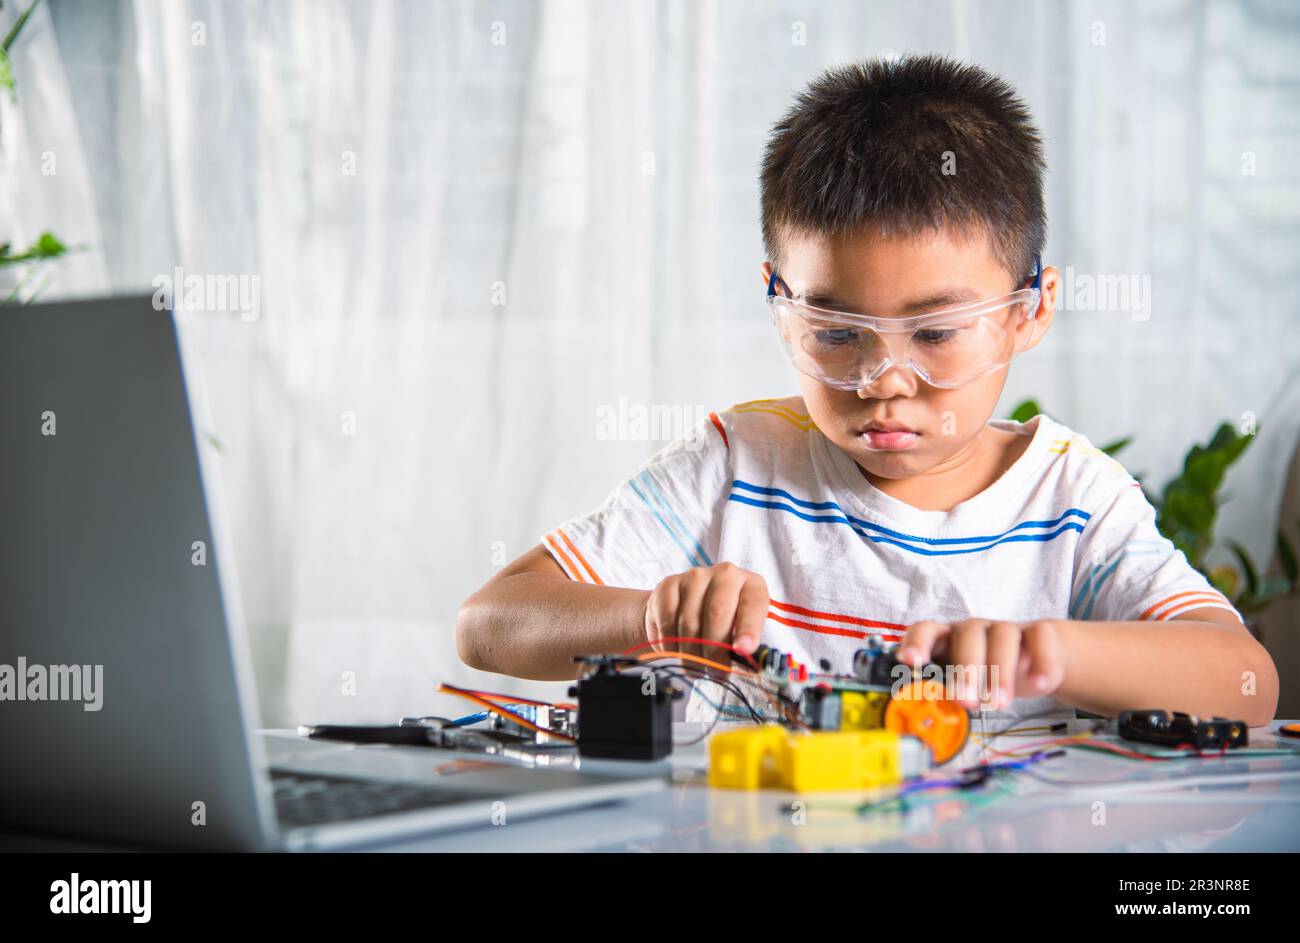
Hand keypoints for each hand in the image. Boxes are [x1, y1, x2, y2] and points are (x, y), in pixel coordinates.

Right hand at [642, 563, 767, 662]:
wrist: (684, 608)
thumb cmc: (721, 623)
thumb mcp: (739, 631)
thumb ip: (743, 644)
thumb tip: (742, 662)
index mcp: (751, 584)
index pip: (754, 603)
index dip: (749, 628)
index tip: (743, 650)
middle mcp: (725, 574)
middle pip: (718, 613)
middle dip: (715, 650)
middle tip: (715, 672)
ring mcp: (695, 577)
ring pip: (690, 622)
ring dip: (692, 653)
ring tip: (696, 668)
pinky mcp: (669, 585)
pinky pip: (668, 621)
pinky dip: (672, 644)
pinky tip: (677, 653)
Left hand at [894, 618, 1068, 709]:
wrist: (1035, 658)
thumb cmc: (987, 673)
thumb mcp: (964, 684)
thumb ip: (946, 695)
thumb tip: (924, 718)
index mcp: (947, 638)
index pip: (926, 630)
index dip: (916, 643)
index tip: (909, 661)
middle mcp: (973, 629)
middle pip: (967, 635)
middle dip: (965, 669)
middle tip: (965, 701)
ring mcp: (1005, 627)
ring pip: (1002, 636)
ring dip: (1000, 672)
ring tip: (999, 703)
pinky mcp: (1037, 632)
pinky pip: (1040, 637)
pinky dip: (1041, 661)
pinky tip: (1039, 686)